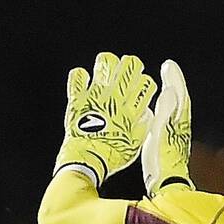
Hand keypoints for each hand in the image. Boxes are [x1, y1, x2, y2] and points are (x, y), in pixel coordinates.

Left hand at [54, 52, 156, 186]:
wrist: (87, 160)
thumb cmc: (110, 155)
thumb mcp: (135, 144)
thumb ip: (143, 125)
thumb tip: (145, 112)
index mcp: (131, 107)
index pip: (146, 83)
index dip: (145, 83)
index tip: (141, 88)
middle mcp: (115, 97)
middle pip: (130, 65)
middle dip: (131, 65)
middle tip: (128, 71)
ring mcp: (96, 94)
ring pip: (105, 62)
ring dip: (108, 64)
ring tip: (107, 71)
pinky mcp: (78, 97)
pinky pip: (78, 76)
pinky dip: (80, 76)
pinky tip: (84, 82)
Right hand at [141, 59, 192, 197]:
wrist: (166, 186)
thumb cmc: (163, 162)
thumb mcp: (162, 134)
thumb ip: (165, 112)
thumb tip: (170, 91)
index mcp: (176, 122)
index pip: (179, 96)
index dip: (174, 80)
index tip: (169, 65)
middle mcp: (177, 127)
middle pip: (179, 100)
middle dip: (174, 84)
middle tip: (168, 70)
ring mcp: (173, 136)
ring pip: (174, 111)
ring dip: (170, 96)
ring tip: (164, 85)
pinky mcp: (166, 145)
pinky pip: (166, 121)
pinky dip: (163, 112)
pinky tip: (156, 113)